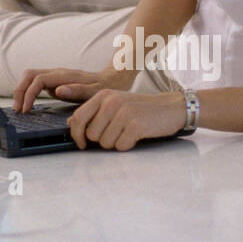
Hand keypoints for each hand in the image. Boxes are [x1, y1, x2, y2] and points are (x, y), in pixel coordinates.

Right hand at [12, 65, 133, 112]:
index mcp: (65, 75)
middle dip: (20, 91)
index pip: (39, 79)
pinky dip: (27, 92)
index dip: (29, 94)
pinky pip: (35, 83)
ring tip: (19, 108)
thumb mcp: (95, 92)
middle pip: (29, 74)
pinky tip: (27, 105)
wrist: (113, 79)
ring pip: (30, 77)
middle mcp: (57, 73)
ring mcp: (55, 76)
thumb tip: (58, 91)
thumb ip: (77, 91)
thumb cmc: (105, 87)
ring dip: (21, 90)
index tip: (27, 109)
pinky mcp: (54, 81)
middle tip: (18, 110)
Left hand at [68, 89, 187, 150]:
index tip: (82, 143)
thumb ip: (93, 112)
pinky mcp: (137, 125)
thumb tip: (72, 122)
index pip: (78, 118)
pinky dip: (128, 145)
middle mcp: (112, 102)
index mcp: (103, 95)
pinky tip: (136, 136)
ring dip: (116, 143)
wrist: (171, 107)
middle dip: (102, 140)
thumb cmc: (140, 108)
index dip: (76, 135)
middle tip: (117, 133)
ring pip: (106, 143)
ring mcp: (124, 113)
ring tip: (128, 133)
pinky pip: (121, 146)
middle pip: (92, 135)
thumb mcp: (115, 103)